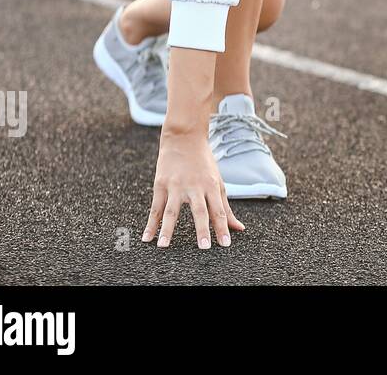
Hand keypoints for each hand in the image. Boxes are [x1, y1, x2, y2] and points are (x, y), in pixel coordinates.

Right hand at [142, 122, 244, 248]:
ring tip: (163, 246)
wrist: (184, 138)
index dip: (223, 228)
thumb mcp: (217, 182)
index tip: (226, 244)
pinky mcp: (160, 184)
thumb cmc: (204, 164)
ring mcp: (176, 185)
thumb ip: (226, 208)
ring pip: (171, 210)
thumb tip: (239, 229)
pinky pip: (155, 207)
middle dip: (202, 229)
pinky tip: (147, 238)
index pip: (219, 210)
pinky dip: (150, 223)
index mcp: (211, 186)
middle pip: (199, 211)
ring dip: (167, 229)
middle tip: (204, 248)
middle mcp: (195, 186)